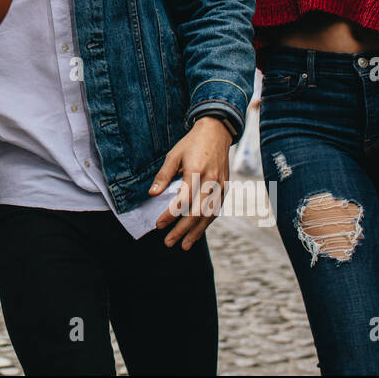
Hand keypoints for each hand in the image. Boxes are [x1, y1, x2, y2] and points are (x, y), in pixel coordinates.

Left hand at [149, 116, 232, 249]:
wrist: (217, 131)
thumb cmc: (192, 143)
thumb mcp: (174, 155)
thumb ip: (164, 175)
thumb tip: (152, 194)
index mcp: (196, 171)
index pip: (182, 200)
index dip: (170, 215)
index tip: (158, 225)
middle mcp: (210, 181)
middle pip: (196, 212)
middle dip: (182, 230)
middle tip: (168, 242)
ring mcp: (220, 185)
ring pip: (209, 215)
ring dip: (196, 232)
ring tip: (184, 245)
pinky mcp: (225, 187)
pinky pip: (217, 210)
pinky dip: (207, 223)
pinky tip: (198, 231)